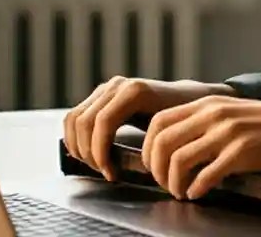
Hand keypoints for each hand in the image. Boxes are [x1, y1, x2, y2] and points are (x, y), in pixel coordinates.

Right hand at [62, 76, 220, 179]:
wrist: (185, 98)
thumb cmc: (181, 120)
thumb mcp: (169, 132)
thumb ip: (148, 147)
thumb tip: (122, 168)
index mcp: (135, 92)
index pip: (103, 123)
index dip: (101, 152)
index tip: (111, 173)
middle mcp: (117, 86)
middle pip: (84, 123)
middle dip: (89, 153)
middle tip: (104, 172)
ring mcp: (107, 88)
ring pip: (74, 119)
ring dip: (79, 147)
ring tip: (98, 166)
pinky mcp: (99, 95)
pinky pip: (75, 116)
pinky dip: (75, 138)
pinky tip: (90, 155)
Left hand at [142, 95, 260, 200]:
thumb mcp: (231, 111)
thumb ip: (204, 120)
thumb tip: (176, 142)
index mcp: (207, 103)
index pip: (158, 122)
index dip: (148, 148)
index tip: (154, 165)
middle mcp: (213, 115)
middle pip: (162, 142)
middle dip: (156, 169)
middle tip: (164, 183)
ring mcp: (226, 133)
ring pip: (179, 160)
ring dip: (173, 182)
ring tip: (181, 191)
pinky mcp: (240, 152)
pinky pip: (205, 175)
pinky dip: (195, 189)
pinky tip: (198, 193)